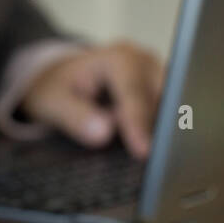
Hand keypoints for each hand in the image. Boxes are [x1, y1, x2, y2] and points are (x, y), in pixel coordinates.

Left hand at [19, 42, 163, 156]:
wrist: (62, 80)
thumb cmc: (58, 89)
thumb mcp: (53, 102)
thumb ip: (75, 116)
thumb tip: (103, 134)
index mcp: (119, 58)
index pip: (134, 93)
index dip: (138, 123)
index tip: (143, 151)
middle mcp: (144, 63)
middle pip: (161, 100)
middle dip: (158, 131)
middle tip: (155, 164)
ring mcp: (157, 77)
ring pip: (171, 110)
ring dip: (162, 135)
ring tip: (154, 163)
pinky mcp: (162, 93)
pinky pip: (169, 116)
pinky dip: (160, 135)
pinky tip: (151, 155)